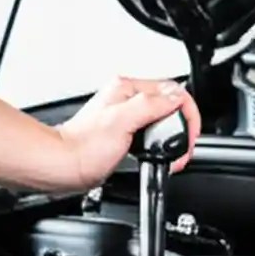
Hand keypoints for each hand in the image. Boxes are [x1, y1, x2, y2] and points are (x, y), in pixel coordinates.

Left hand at [55, 76, 201, 189]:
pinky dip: (162, 145)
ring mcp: (127, 116)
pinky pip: (154, 134)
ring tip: (175, 154)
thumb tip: (176, 98)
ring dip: (174, 138)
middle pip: (171, 106)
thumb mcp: (122, 121)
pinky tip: (159, 155)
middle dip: (184, 127)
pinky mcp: (126, 133)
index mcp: (127, 89)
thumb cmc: (83, 147)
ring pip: (165, 121)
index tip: (190, 131)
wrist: (64, 166)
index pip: (172, 90)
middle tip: (184, 147)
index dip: (188, 111)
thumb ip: (151, 105)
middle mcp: (128, 99)